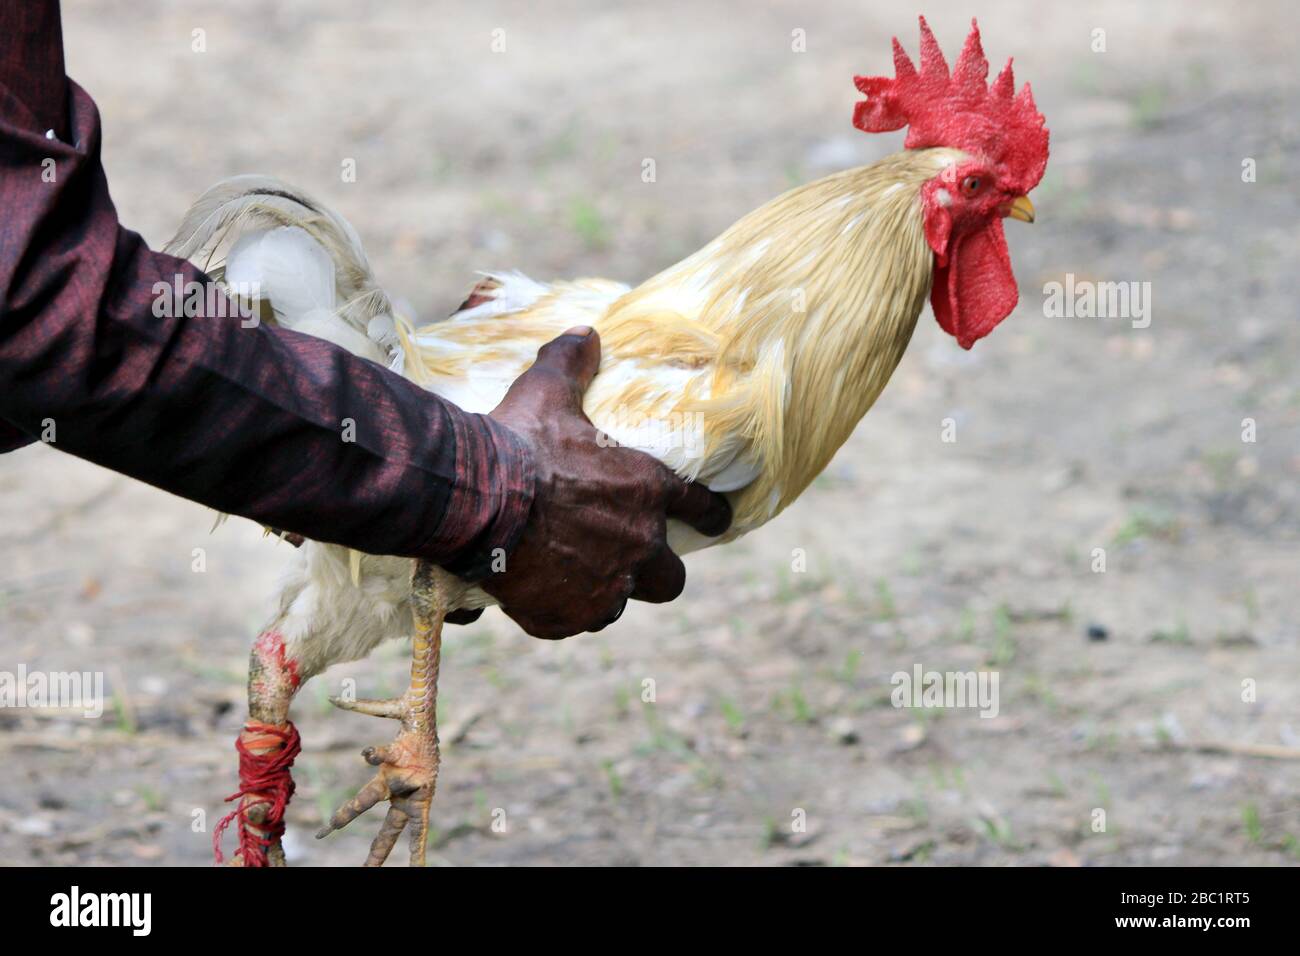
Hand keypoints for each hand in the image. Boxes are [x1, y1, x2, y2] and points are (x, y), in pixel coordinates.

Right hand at [475, 326, 730, 637]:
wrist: (477, 498)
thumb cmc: (519, 441)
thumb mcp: (548, 392)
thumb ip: (570, 364)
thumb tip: (585, 333)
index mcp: (647, 491)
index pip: (703, 508)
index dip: (711, 514)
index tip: (715, 520)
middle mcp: (639, 546)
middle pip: (671, 579)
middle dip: (656, 571)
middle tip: (630, 559)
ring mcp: (605, 588)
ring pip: (618, 603)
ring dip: (603, 592)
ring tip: (572, 577)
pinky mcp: (567, 617)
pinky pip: (572, 621)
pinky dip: (557, 611)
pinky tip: (536, 595)